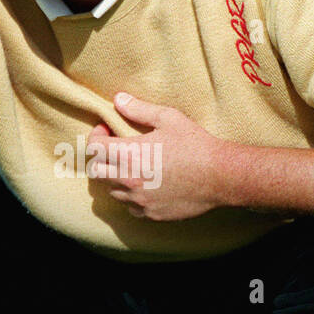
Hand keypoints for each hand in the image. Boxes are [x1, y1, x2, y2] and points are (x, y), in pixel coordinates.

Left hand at [86, 92, 224, 220]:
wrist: (220, 176)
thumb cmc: (195, 144)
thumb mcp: (169, 118)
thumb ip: (139, 109)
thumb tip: (118, 99)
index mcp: (130, 154)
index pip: (93, 148)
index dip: (96, 136)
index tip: (107, 130)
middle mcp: (129, 179)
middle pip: (96, 172)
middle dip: (101, 159)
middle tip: (116, 149)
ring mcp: (139, 199)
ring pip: (112, 191)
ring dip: (116, 178)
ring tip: (133, 167)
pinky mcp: (151, 213)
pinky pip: (130, 207)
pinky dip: (132, 196)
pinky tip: (146, 185)